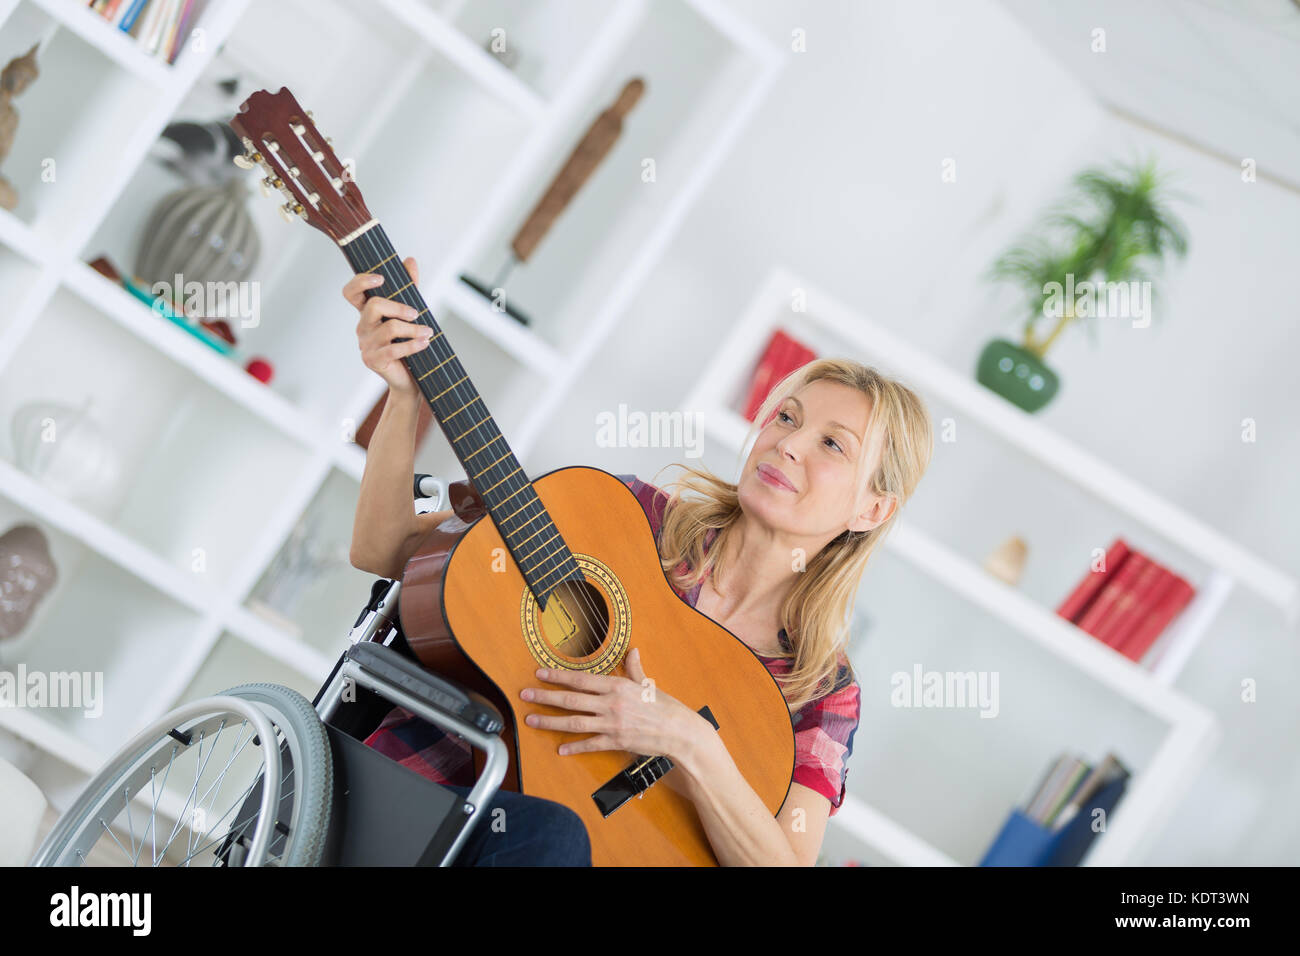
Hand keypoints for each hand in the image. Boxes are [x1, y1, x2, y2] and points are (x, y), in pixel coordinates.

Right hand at [341, 256, 431, 394]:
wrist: (409, 379)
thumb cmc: (408, 344)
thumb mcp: (409, 313)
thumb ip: (409, 288)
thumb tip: (410, 260)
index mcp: (367, 313)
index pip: (351, 292)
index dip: (361, 282)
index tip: (381, 278)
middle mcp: (362, 327)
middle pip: (373, 306)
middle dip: (398, 306)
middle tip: (416, 313)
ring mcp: (366, 345)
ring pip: (388, 328)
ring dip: (413, 329)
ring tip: (428, 332)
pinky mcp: (373, 360)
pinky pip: (394, 349)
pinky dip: (413, 345)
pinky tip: (425, 343)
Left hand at [520, 648, 709, 762]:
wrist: (680, 731)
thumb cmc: (665, 706)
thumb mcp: (647, 683)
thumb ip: (634, 668)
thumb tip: (633, 650)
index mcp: (616, 686)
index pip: (580, 679)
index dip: (557, 676)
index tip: (540, 673)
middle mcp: (610, 703)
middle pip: (570, 699)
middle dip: (544, 697)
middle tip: (525, 695)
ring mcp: (611, 724)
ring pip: (573, 722)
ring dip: (550, 721)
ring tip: (532, 720)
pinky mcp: (615, 741)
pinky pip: (590, 744)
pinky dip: (574, 747)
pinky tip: (560, 748)